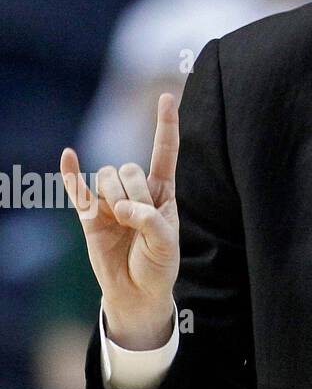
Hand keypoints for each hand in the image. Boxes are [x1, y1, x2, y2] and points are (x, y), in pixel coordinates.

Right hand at [60, 94, 179, 348]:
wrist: (137, 292)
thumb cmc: (158, 266)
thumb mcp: (166, 245)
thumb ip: (150, 221)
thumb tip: (121, 208)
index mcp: (163, 193)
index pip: (164, 152)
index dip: (165, 125)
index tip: (166, 96)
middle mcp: (136, 191)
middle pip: (128, 168)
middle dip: (134, 193)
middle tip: (138, 221)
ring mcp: (110, 200)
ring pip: (106, 177)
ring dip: (114, 197)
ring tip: (121, 222)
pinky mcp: (89, 214)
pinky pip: (77, 189)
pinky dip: (70, 173)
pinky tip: (67, 156)